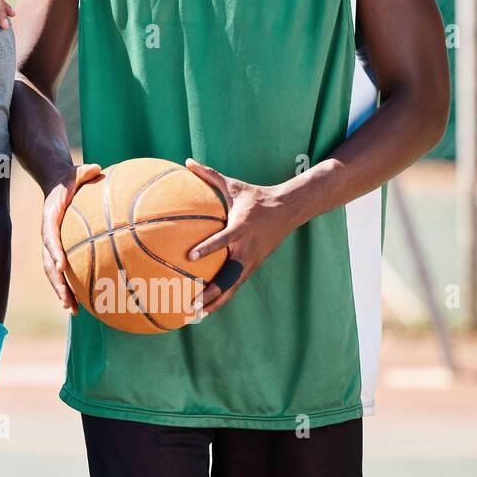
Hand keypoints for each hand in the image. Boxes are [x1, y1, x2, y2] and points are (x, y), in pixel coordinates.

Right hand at [40, 163, 102, 312]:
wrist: (55, 182)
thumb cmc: (69, 178)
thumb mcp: (75, 171)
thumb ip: (84, 171)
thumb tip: (96, 168)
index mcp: (51, 217)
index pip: (50, 236)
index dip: (54, 251)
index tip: (61, 265)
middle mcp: (48, 234)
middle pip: (48, 263)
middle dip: (56, 283)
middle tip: (67, 300)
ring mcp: (52, 244)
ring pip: (53, 272)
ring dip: (61, 291)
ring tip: (73, 310)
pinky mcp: (59, 249)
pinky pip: (63, 270)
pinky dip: (69, 286)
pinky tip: (82, 302)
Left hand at [184, 159, 296, 316]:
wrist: (289, 210)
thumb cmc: (256, 197)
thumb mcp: (234, 185)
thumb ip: (209, 175)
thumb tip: (187, 161)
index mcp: (241, 227)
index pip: (223, 239)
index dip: (208, 248)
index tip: (192, 256)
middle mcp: (247, 248)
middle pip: (228, 274)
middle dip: (211, 290)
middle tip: (192, 302)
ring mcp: (252, 260)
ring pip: (232, 286)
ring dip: (215, 301)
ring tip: (195, 316)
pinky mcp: (253, 266)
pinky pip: (236, 285)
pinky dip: (223, 298)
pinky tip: (207, 310)